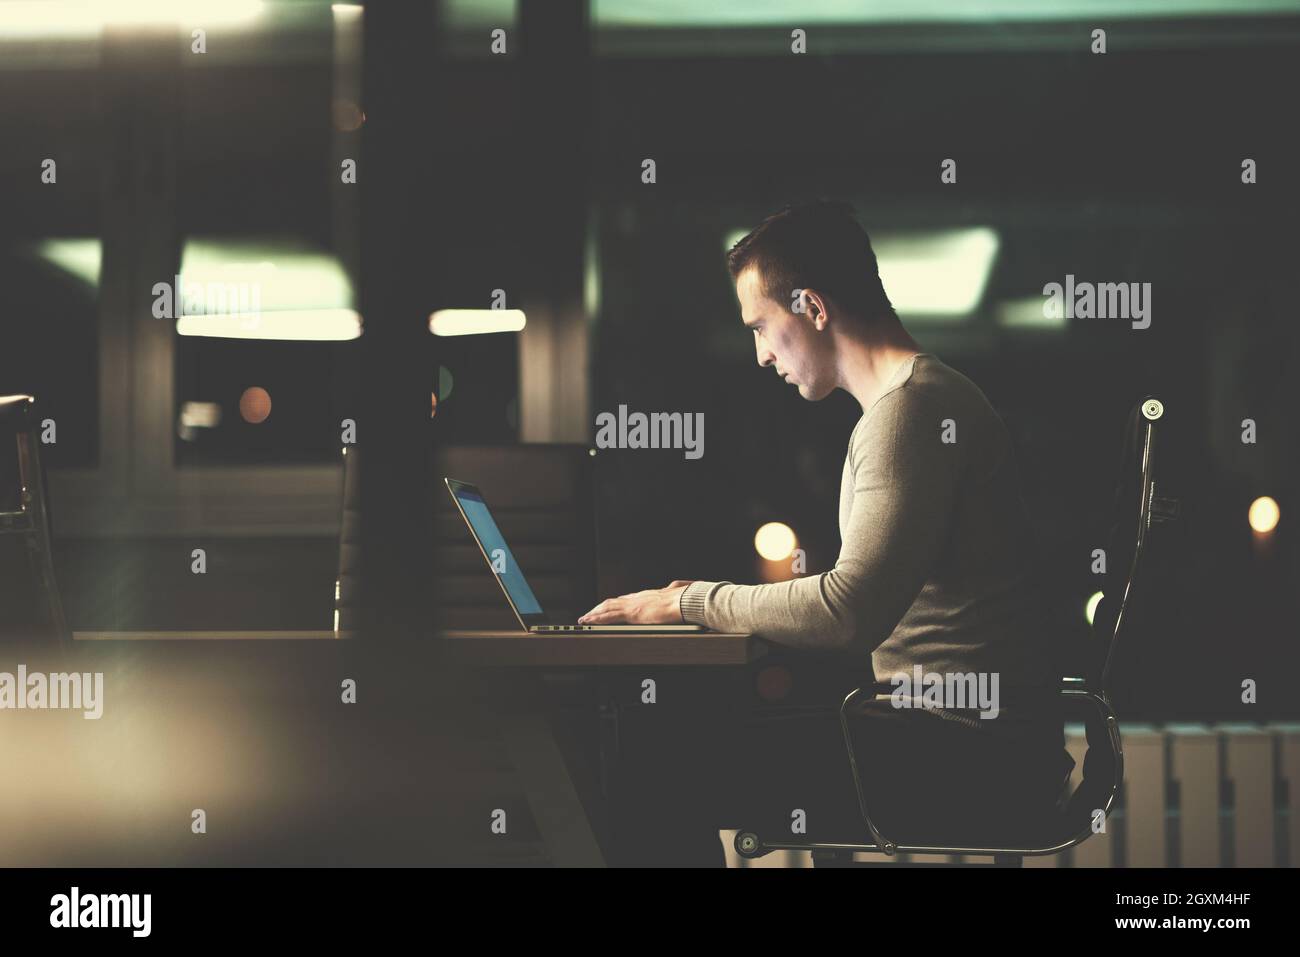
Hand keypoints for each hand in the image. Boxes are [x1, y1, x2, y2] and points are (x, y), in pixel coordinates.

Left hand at [578, 580, 695, 624]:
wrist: (686, 601)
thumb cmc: (685, 599)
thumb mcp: (679, 591)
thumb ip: (673, 590)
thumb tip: (674, 587)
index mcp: (649, 594)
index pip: (627, 598)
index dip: (616, 603)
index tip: (609, 606)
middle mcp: (638, 597)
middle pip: (613, 601)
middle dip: (600, 608)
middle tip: (591, 613)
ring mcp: (634, 604)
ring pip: (607, 607)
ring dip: (594, 613)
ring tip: (585, 618)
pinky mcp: (632, 613)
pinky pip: (609, 616)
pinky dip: (596, 618)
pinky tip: (588, 621)